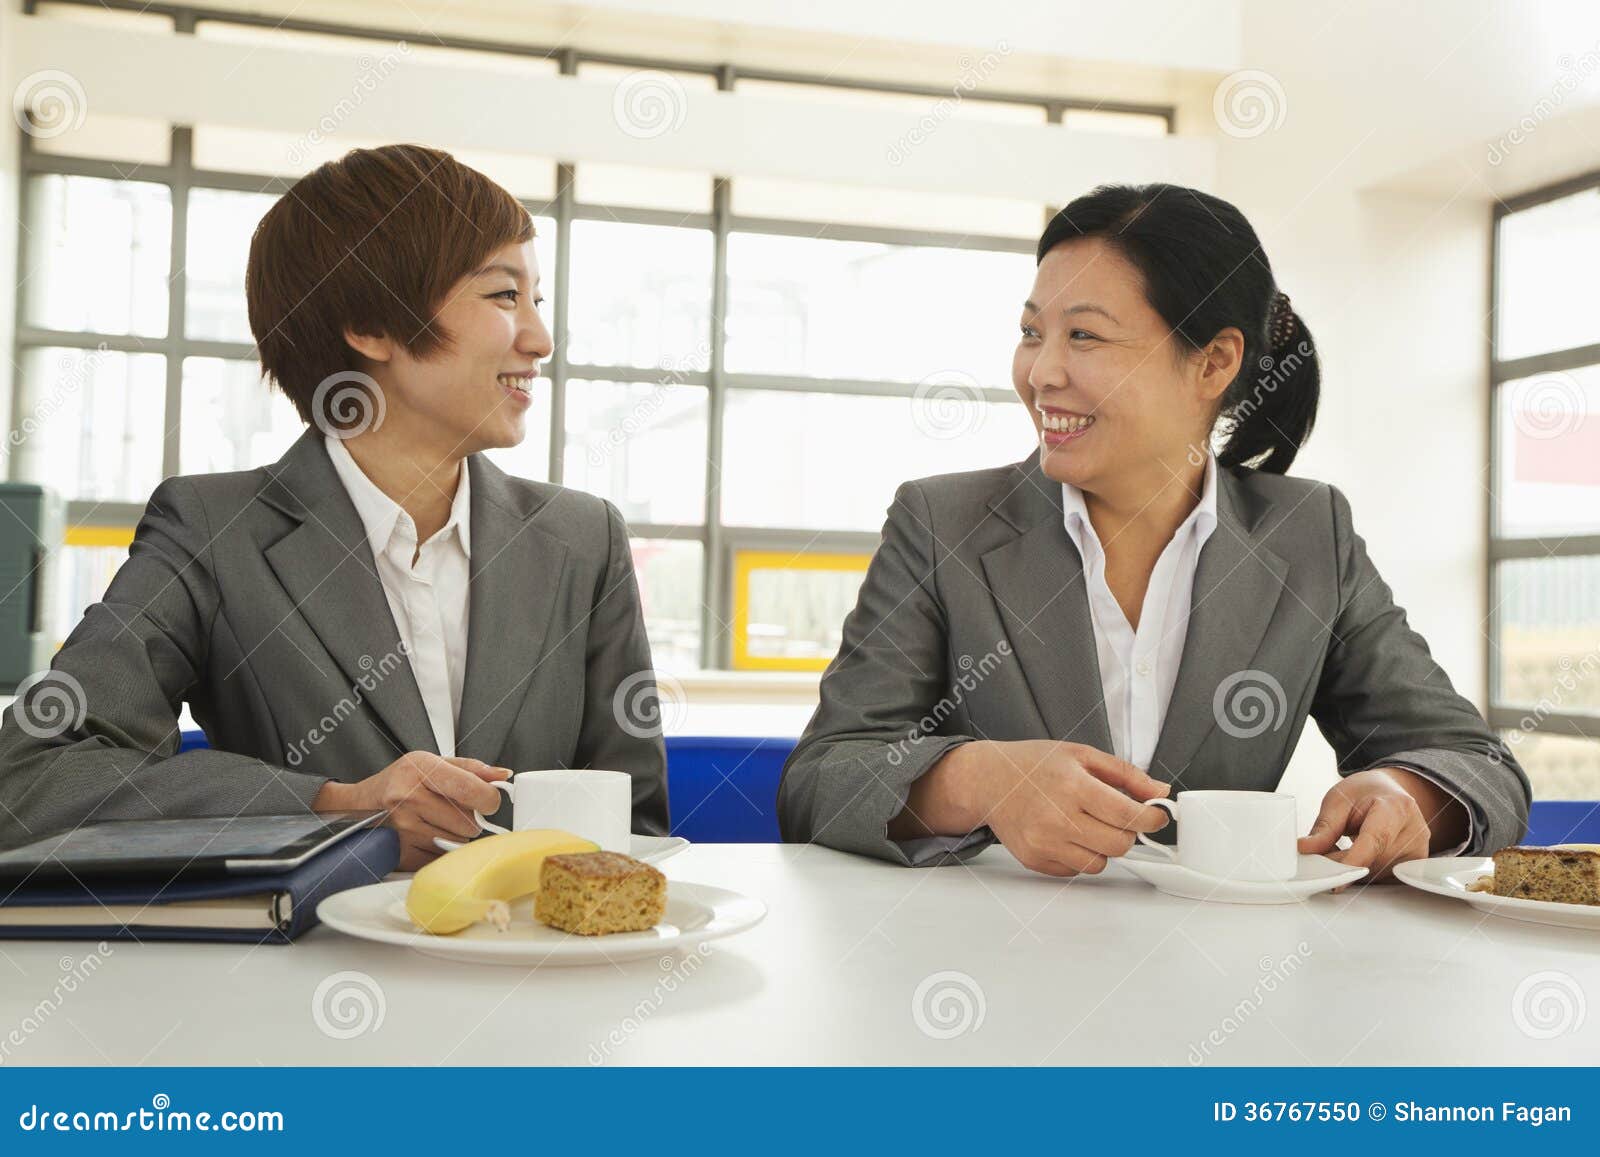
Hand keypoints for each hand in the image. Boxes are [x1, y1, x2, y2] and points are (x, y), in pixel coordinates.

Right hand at [313, 753, 511, 870]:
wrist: (359, 804)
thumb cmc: (400, 781)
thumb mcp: (433, 763)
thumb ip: (472, 769)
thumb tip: (503, 775)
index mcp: (420, 769)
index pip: (472, 790)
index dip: (490, 799)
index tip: (488, 800)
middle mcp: (408, 798)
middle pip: (468, 822)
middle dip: (470, 819)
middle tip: (454, 810)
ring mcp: (402, 828)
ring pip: (457, 842)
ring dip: (456, 835)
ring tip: (437, 820)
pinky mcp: (400, 852)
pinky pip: (441, 857)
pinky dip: (441, 850)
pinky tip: (427, 835)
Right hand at [974, 740, 1171, 877]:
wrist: (989, 781)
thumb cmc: (1033, 765)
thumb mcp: (1082, 755)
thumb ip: (1126, 774)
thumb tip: (1160, 792)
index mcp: (1071, 786)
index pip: (1126, 814)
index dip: (1151, 818)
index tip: (1157, 816)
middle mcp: (1056, 818)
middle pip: (1118, 845)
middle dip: (1128, 833)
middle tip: (1120, 818)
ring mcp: (1043, 843)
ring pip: (1099, 863)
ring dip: (1104, 847)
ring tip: (1089, 824)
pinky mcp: (1034, 860)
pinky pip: (1075, 870)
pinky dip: (1081, 855)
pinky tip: (1068, 833)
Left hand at [1297, 767, 1443, 884]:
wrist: (1389, 791)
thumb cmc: (1366, 793)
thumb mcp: (1338, 801)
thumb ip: (1324, 828)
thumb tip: (1306, 849)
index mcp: (1396, 807)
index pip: (1376, 839)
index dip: (1353, 861)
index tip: (1333, 877)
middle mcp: (1414, 829)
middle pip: (1374, 860)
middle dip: (1343, 863)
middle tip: (1323, 855)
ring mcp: (1418, 849)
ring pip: (1378, 873)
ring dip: (1354, 869)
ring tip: (1344, 848)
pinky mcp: (1415, 864)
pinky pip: (1384, 877)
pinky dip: (1366, 871)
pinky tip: (1358, 856)